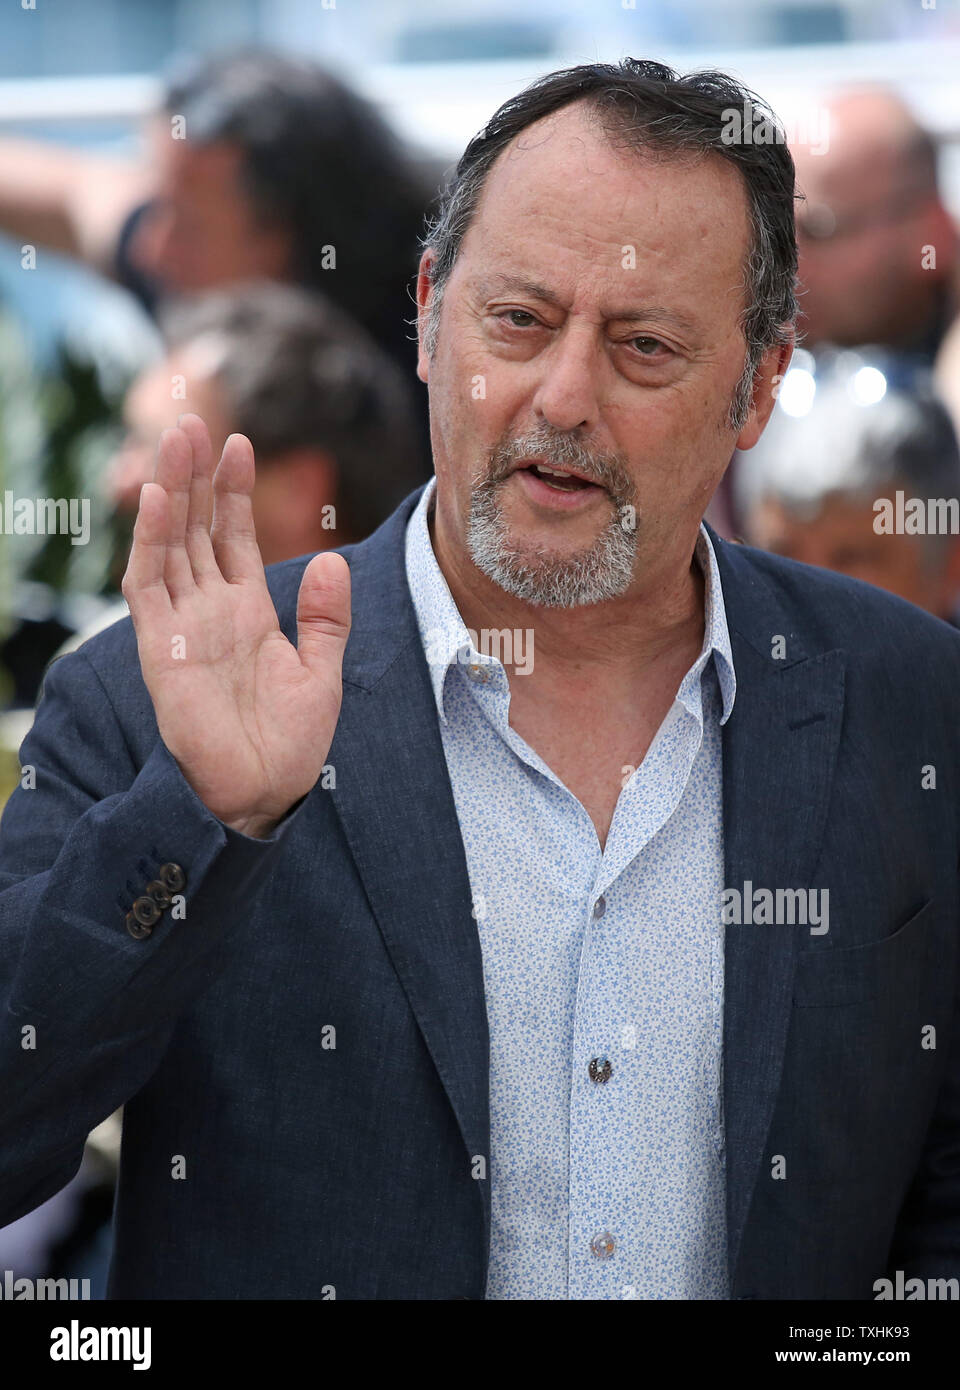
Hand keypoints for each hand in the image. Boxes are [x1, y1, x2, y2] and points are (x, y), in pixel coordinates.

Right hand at [121, 415, 349, 837]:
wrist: (266, 792)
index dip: (231, 491)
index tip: (241, 443)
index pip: (232, 536)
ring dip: (170, 491)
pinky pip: (149, 586)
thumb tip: (332, 558)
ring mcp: (182, 625)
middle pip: (194, 527)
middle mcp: (209, 610)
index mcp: (246, 610)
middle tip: (194, 419)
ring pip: (168, 543)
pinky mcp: (162, 648)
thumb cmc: (291, 741)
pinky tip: (156, 500)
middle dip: (193, 475)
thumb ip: (326, 616)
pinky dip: (150, 542)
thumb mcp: (322, 670)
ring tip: (175, 439)